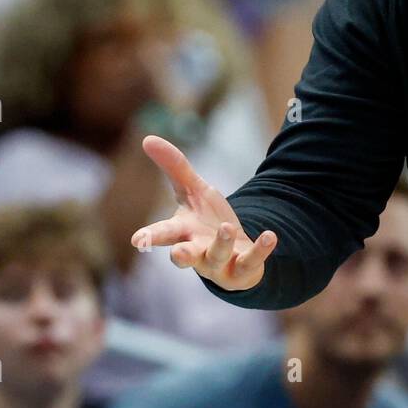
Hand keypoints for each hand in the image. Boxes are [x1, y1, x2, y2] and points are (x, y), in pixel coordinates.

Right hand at [132, 135, 277, 291]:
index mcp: (182, 231)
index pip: (163, 233)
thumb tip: (147, 138)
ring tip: (227, 227)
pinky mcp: (242, 269)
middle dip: (181, 256)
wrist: (234, 250)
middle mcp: (196, 251)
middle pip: (185, 256)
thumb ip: (173, 167)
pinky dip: (260, 250)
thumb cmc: (205, 220)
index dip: (150, 237)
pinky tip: (270, 236)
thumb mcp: (193, 190)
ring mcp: (219, 263)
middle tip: (178, 254)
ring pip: (217, 256)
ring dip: (221, 243)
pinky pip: (251, 262)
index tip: (137, 240)